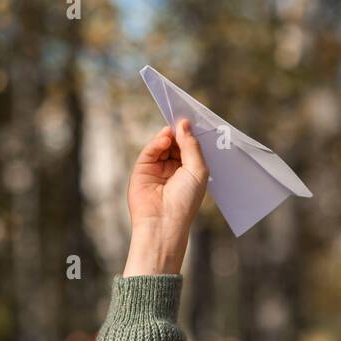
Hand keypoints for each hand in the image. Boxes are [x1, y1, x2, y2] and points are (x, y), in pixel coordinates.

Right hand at [123, 118, 208, 275]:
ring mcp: (158, 169)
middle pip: (176, 143)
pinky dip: (157, 143)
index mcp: (190, 172)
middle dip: (179, 132)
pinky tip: (164, 139)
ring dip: (168, 136)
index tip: (193, 120)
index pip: (190, 147)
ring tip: (172, 131)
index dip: (191, 135)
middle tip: (182, 119)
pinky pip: (150, 151)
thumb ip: (191, 145)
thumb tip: (184, 124)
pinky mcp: (143, 169)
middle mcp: (174, 169)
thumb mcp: (197, 169)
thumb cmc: (185, 201)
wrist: (163, 222)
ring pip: (163, 145)